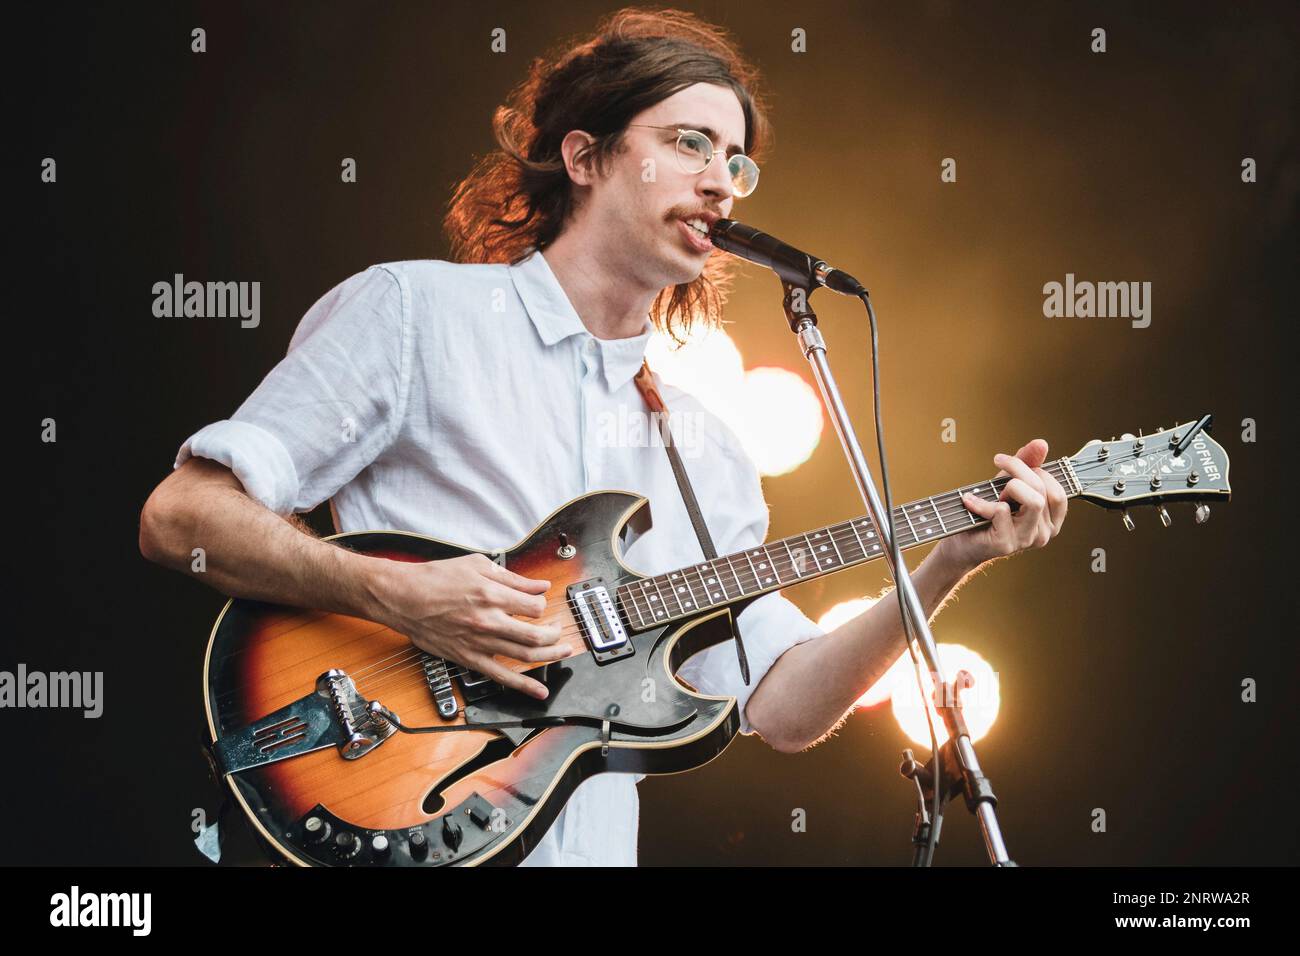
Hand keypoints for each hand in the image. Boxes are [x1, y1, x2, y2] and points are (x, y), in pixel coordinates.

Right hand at [377, 552, 565, 699]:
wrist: (404, 597)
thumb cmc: (437, 579)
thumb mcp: (478, 566)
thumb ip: (513, 578)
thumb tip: (539, 586)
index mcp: (493, 595)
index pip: (535, 608)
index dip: (543, 607)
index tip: (540, 606)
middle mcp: (489, 621)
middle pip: (536, 635)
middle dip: (555, 634)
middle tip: (559, 630)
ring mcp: (480, 643)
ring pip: (525, 656)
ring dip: (550, 656)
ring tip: (562, 652)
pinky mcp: (469, 658)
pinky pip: (501, 676)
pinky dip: (524, 686)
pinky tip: (539, 691)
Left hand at [934, 438, 1067, 571]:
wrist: (961, 542)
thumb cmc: (987, 512)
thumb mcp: (1008, 483)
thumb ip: (1027, 463)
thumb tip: (1041, 443)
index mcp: (1051, 520)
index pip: (1057, 490)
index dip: (1037, 469)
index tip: (1011, 461)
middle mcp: (1044, 533)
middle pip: (1044, 491)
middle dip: (1020, 470)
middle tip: (999, 462)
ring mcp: (1027, 540)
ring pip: (1033, 501)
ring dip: (1008, 487)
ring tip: (992, 491)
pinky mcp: (1006, 543)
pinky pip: (1002, 511)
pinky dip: (982, 502)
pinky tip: (970, 501)